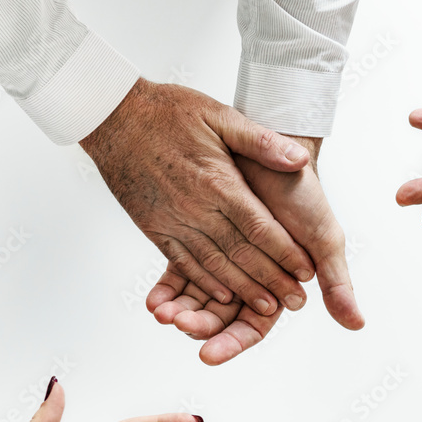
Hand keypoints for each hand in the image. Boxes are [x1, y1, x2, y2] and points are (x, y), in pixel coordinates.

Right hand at [80, 78, 315, 315]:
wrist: (113, 115)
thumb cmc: (170, 111)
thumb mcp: (221, 115)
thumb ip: (262, 141)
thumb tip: (301, 158)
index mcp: (219, 182)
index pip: (260, 228)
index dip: (286, 253)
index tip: (308, 272)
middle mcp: (196, 207)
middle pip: (241, 253)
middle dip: (271, 281)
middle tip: (297, 302)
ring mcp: (172, 220)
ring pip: (213, 264)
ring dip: (242, 290)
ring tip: (267, 309)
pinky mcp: (153, 227)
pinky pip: (182, 262)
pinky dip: (204, 282)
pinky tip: (223, 297)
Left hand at [147, 137, 363, 364]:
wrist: (272, 149)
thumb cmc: (303, 194)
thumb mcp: (324, 239)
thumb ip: (337, 283)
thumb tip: (356, 324)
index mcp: (278, 287)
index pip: (253, 326)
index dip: (233, 342)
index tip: (209, 353)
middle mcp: (248, 280)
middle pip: (220, 317)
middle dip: (199, 325)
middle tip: (178, 324)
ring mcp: (222, 262)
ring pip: (197, 299)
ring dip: (179, 310)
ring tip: (162, 312)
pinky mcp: (198, 241)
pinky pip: (179, 273)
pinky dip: (167, 289)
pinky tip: (153, 299)